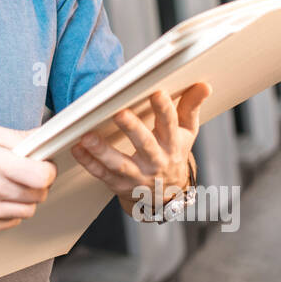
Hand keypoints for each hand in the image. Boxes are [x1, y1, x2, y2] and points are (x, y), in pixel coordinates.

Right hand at [0, 121, 56, 234]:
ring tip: (10, 184)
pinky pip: (12, 221)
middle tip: (27, 173)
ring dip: (26, 198)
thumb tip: (41, 139)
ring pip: (28, 210)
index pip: (39, 175)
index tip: (44, 164)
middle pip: (38, 194)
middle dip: (39, 183)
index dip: (48, 169)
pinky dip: (11, 210)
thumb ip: (16, 137)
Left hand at [69, 82, 211, 214]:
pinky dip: (89, 162)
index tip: (157, 93)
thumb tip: (203, 85)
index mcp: (173, 145)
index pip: (171, 124)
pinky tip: (77, 149)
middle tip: (119, 113)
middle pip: (145, 144)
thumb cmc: (173, 155)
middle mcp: (156, 161)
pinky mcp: (120, 185)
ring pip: (120, 164)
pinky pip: (102, 174)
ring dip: (102, 151)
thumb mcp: (186, 133)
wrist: (166, 195)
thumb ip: (190, 107)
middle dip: (132, 129)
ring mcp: (137, 175)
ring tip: (87, 136)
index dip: (165, 109)